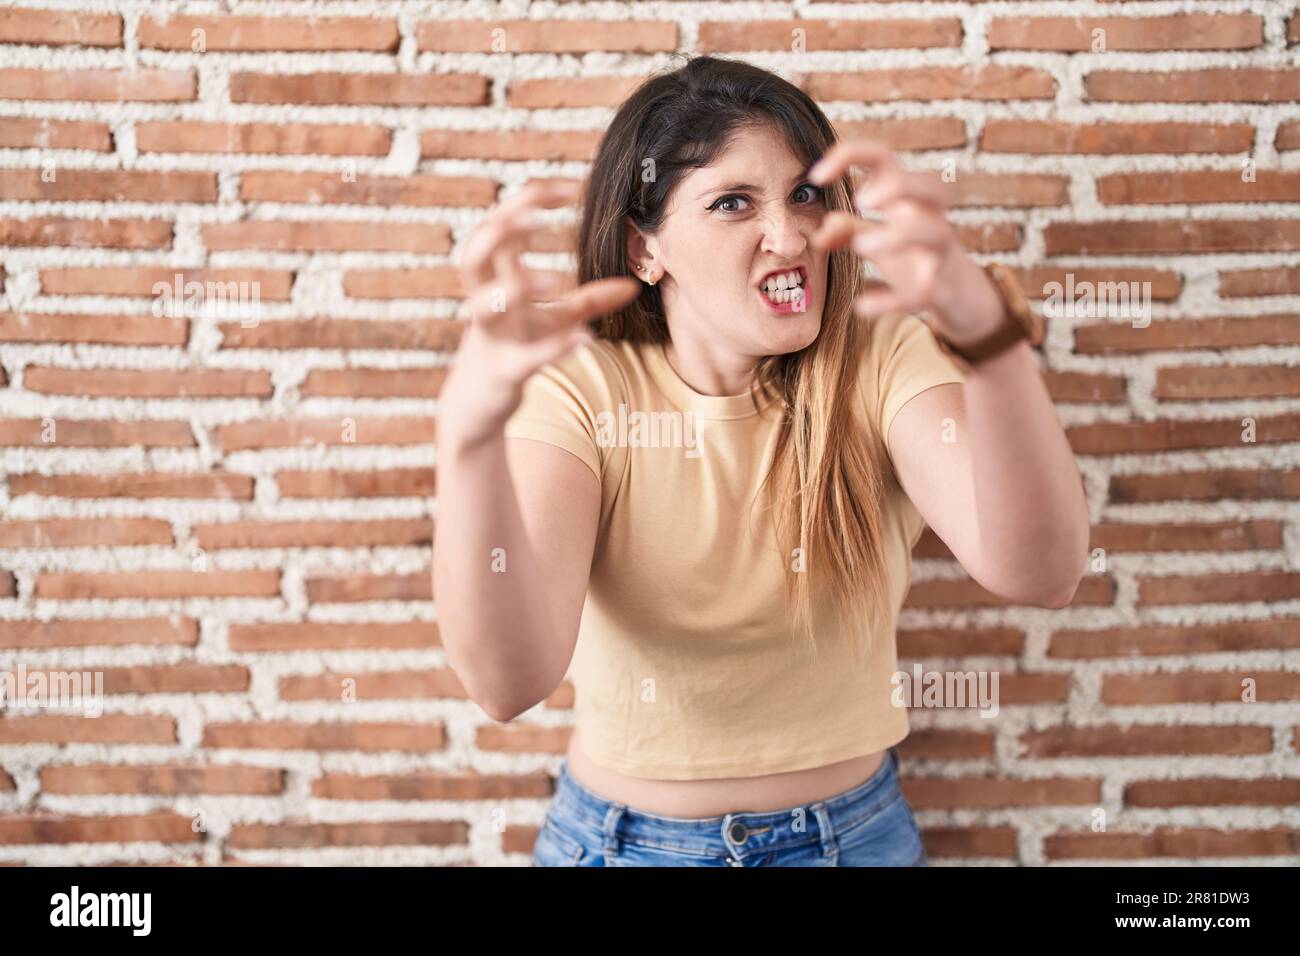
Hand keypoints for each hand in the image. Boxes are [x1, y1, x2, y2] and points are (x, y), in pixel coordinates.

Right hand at [443, 180, 639, 441]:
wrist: (477, 406)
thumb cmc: (515, 348)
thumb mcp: (553, 319)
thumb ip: (590, 300)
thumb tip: (634, 284)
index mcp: (493, 278)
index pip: (500, 223)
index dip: (529, 201)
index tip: (570, 188)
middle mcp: (485, 301)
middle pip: (476, 253)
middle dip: (501, 229)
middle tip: (539, 216)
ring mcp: (491, 337)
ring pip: (487, 305)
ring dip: (517, 287)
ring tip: (556, 278)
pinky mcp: (503, 372)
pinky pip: (524, 358)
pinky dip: (554, 348)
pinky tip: (586, 338)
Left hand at [806, 140, 1006, 348]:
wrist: (957, 297)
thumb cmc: (913, 255)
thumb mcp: (879, 238)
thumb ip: (848, 229)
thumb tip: (818, 232)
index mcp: (909, 200)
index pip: (885, 159)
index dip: (851, 155)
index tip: (816, 176)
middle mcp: (930, 219)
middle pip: (931, 185)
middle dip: (899, 184)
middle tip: (862, 200)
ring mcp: (939, 254)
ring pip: (934, 233)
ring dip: (898, 235)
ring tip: (861, 246)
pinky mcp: (940, 291)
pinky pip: (922, 293)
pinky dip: (892, 300)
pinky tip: (863, 307)